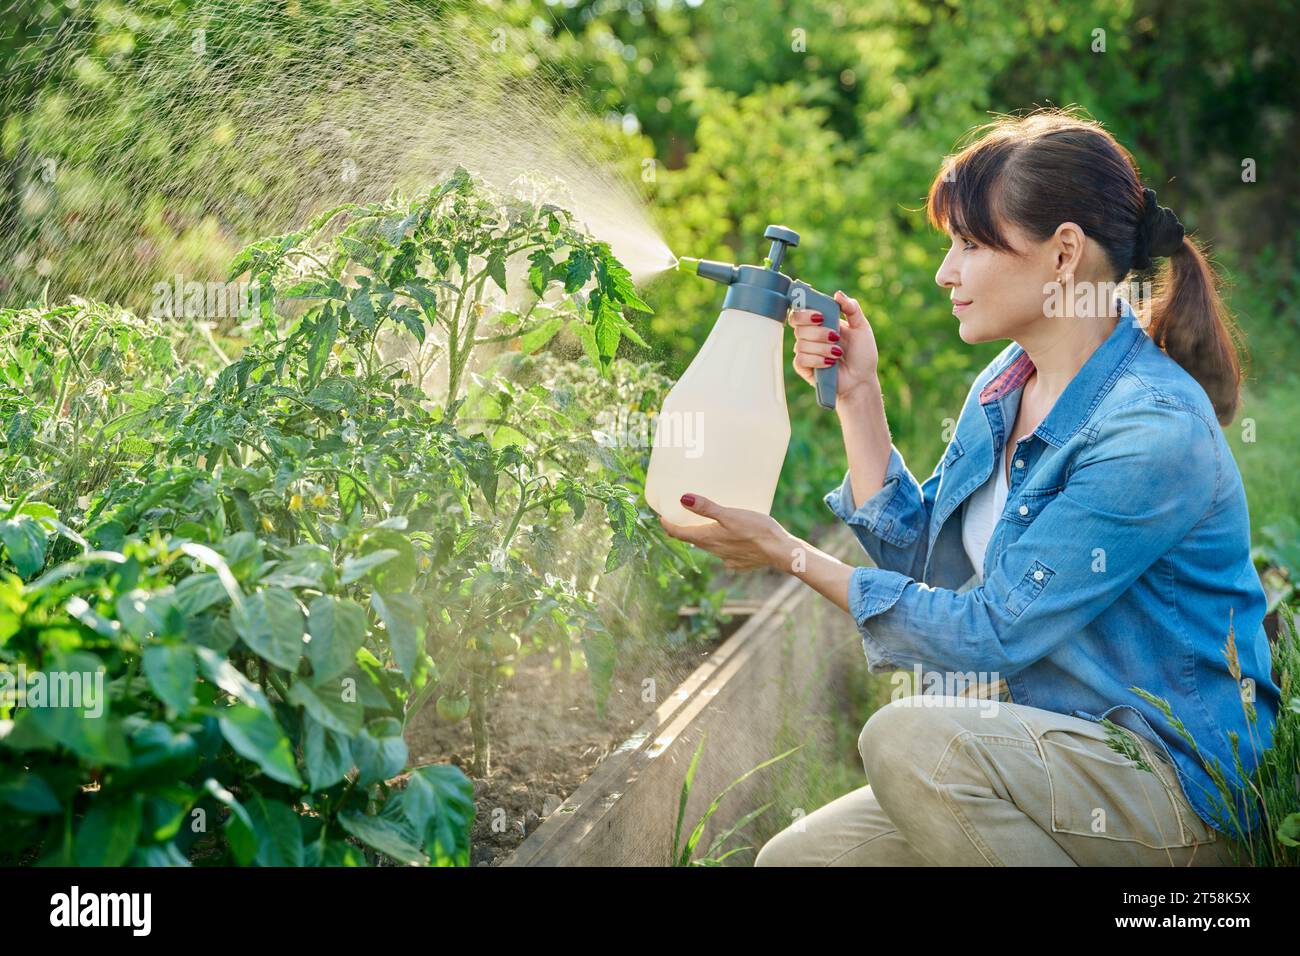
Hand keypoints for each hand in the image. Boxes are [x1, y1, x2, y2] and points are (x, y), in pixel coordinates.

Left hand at [658, 493, 794, 571]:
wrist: (781, 551)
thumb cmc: (756, 530)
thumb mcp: (729, 514)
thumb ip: (706, 507)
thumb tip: (683, 498)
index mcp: (708, 539)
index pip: (680, 534)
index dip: (668, 526)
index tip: (662, 518)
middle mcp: (714, 551)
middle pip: (695, 541)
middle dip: (686, 531)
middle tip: (683, 518)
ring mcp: (728, 559)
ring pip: (711, 548)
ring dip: (706, 538)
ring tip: (709, 526)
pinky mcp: (741, 563)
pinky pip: (728, 555)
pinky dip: (726, 547)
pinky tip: (733, 541)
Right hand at [789, 289, 879, 402]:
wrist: (861, 379)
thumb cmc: (862, 355)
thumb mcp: (862, 328)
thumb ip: (852, 309)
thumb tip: (837, 294)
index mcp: (820, 322)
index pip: (801, 310)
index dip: (805, 311)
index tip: (820, 316)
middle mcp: (810, 334)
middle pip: (797, 323)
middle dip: (818, 331)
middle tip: (835, 336)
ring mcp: (805, 350)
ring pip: (801, 342)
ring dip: (823, 348)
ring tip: (838, 354)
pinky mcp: (803, 366)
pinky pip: (801, 358)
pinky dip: (817, 360)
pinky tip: (830, 363)